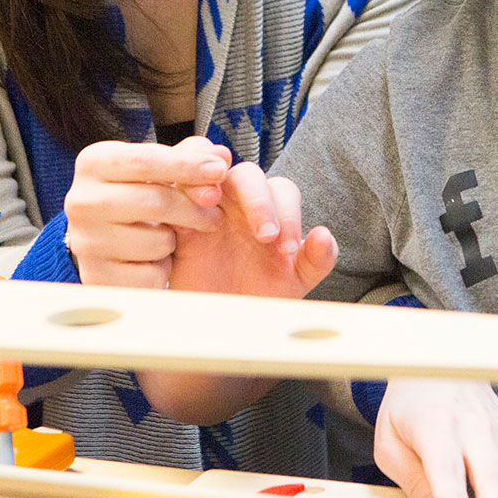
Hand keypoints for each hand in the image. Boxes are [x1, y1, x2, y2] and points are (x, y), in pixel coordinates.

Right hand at [63, 134, 232, 288]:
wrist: (107, 243)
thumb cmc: (138, 197)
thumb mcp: (160, 169)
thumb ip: (192, 156)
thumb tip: (220, 156)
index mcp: (93, 163)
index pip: (145, 160)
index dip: (188, 165)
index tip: (220, 170)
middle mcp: (81, 200)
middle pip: (155, 201)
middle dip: (194, 209)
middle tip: (215, 215)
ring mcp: (85, 242)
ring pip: (157, 241)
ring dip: (174, 242)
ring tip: (165, 236)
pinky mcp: (97, 277)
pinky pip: (150, 275)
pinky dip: (161, 270)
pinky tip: (151, 260)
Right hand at [168, 161, 336, 298]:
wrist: (221, 325)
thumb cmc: (259, 298)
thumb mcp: (293, 282)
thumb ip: (316, 260)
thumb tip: (323, 235)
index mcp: (271, 209)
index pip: (282, 190)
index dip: (287, 214)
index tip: (286, 249)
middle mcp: (240, 202)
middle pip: (248, 175)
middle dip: (258, 201)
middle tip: (266, 237)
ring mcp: (208, 206)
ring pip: (208, 172)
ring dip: (211, 180)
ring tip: (213, 204)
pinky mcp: (177, 218)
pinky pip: (174, 194)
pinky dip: (179, 194)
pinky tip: (185, 220)